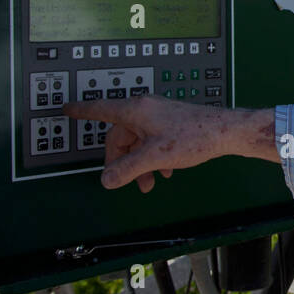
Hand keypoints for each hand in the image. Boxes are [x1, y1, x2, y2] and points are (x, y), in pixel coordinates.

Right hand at [62, 98, 277, 192]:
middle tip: (123, 181)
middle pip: (120, 135)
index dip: (82, 111)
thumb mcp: (154, 157)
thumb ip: (127, 169)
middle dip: (120, 160)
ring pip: (138, 141)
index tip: (67, 109)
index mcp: (136, 111)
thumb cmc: (193, 137)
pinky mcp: (173, 123)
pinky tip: (166, 172)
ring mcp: (160, 115)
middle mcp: (146, 109)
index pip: (101, 109)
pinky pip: (153, 141)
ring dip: (139, 163)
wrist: (226, 132)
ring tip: (148, 184)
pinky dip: (153, 157)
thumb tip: (107, 180)